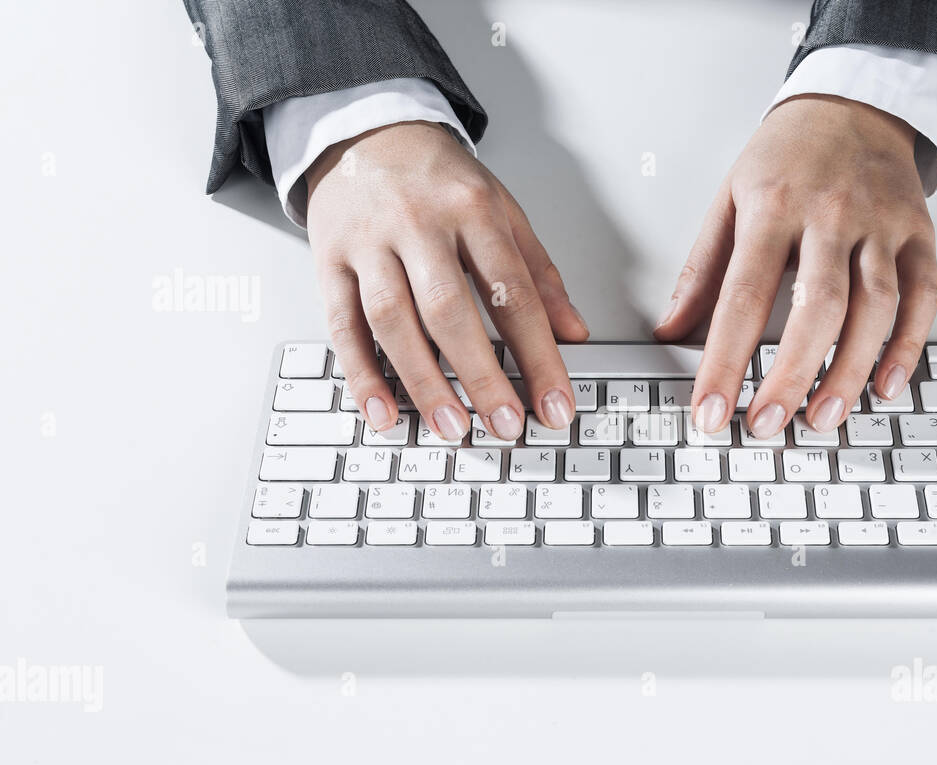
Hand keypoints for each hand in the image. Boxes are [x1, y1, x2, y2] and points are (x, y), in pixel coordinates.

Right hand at [305, 121, 587, 439]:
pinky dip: (361, 374)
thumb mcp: (502, 210)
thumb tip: (574, 333)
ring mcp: (369, 242)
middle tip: (505, 426)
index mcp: (473, 212)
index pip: (513, 292)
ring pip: (393, 320)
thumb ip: (538, 274)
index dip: (539, 354)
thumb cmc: (440, 181)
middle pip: (450, 309)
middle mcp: (419, 224)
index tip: (555, 403)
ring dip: (423, 381)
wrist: (366, 131)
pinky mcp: (329, 260)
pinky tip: (382, 412)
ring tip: (452, 428)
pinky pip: (343, 324)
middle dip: (481, 376)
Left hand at [656, 94, 936, 435]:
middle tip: (768, 425)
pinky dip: (910, 345)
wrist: (853, 103)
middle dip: (791, 375)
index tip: (709, 408)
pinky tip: (888, 384)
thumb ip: (702, 270)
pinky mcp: (918, 235)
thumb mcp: (729, 199)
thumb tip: (670, 331)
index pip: (742, 296)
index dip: (723, 359)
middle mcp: (831, 216)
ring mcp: (880, 225)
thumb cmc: (786, 157)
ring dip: (850, 370)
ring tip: (823, 417)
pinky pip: (923, 296)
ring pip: (875, 307)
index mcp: (772, 207)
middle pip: (817, 307)